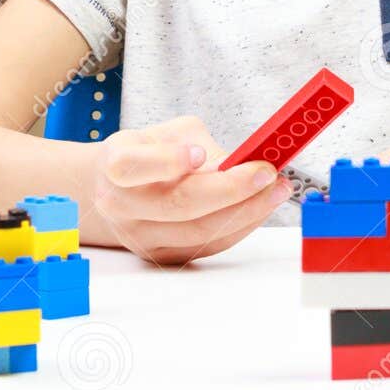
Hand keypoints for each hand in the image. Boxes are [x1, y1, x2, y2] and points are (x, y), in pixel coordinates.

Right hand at [92, 115, 290, 264]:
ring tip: (276, 190)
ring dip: (246, 211)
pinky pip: (207, 246)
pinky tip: (260, 207)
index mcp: (116, 163)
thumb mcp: (168, 133)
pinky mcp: (161, 256)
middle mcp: (121, 204)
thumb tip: (249, 160)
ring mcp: (139, 236)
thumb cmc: (149, 154)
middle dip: (231, 189)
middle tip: (266, 173)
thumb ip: (200, 145)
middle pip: (178, 205)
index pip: (131, 167)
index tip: (199, 154)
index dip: (166, 162)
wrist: (114, 189)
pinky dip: (240, 226)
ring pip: (199, 232)